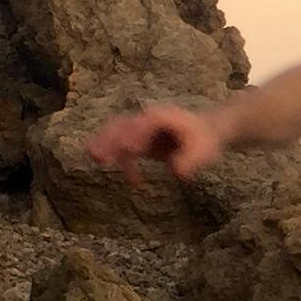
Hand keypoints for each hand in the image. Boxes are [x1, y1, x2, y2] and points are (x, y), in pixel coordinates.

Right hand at [85, 104, 226, 181]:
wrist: (207, 133)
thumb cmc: (205, 139)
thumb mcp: (203, 150)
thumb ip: (191, 160)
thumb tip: (178, 172)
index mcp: (161, 117)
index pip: (143, 124)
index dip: (133, 135)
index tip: (126, 149)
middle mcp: (148, 119)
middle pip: (123, 125)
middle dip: (109, 139)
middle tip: (95, 154)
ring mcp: (142, 128)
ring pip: (117, 133)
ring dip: (104, 144)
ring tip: (94, 157)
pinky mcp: (140, 139)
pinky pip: (125, 148)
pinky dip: (124, 162)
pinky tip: (135, 183)